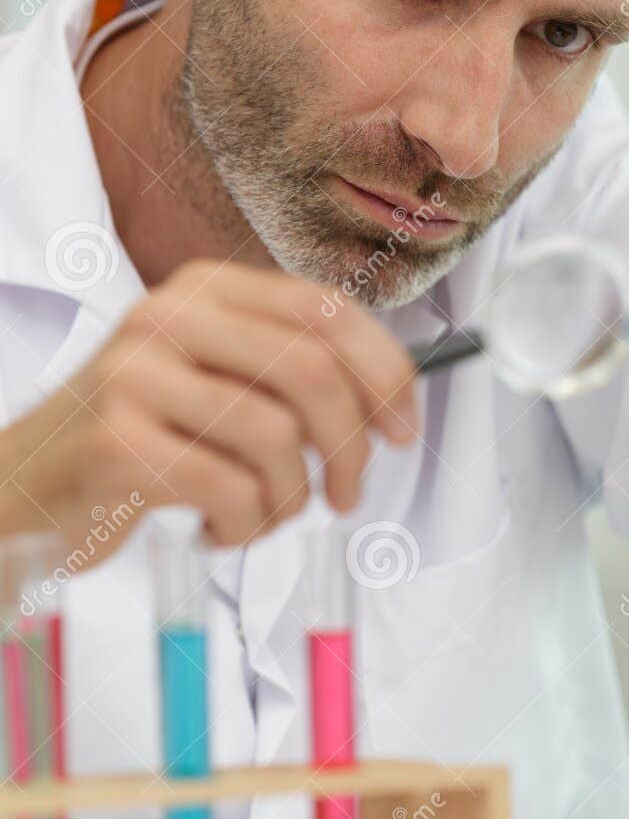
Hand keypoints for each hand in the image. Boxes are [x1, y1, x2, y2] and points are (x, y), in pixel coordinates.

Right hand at [0, 260, 417, 562]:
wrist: (26, 484)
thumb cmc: (142, 437)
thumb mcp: (213, 379)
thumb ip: (289, 373)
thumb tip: (391, 407)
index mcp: (206, 289)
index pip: (326, 311)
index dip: (385, 374)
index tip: (402, 430)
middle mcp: (168, 317)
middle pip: (312, 373)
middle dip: (349, 448)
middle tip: (343, 494)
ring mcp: (136, 376)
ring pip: (276, 440)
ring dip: (288, 501)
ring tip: (261, 517)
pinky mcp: (117, 442)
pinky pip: (230, 490)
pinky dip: (245, 527)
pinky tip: (217, 530)